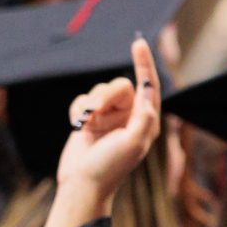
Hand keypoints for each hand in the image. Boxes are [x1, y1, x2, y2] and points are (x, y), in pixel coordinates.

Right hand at [36, 34, 163, 226]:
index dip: (144, 64)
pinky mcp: (90, 119)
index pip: (148, 86)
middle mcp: (130, 116)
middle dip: (103, 96)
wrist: (81, 183)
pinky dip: (77, 112)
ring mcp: (109, 117)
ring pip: (98, 92)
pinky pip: (82, 101)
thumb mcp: (133, 144)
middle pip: (118, 86)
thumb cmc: (109, 167)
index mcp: (146, 121)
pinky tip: (77, 127)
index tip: (138, 43)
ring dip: (89, 107)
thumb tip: (148, 99)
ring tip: (86, 126)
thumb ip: (144, 119)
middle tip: (94, 113)